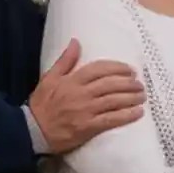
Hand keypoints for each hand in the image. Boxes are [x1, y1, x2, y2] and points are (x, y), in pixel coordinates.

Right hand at [29, 38, 144, 153]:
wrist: (32, 131)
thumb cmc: (41, 105)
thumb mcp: (49, 78)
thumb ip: (65, 60)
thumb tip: (76, 41)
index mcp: (72, 80)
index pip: (100, 69)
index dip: (117, 67)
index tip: (129, 69)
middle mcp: (81, 93)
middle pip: (111, 84)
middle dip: (129, 82)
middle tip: (139, 83)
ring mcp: (85, 110)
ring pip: (114, 100)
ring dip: (131, 97)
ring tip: (142, 95)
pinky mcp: (88, 127)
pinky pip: (111, 119)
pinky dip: (127, 115)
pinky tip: (138, 112)